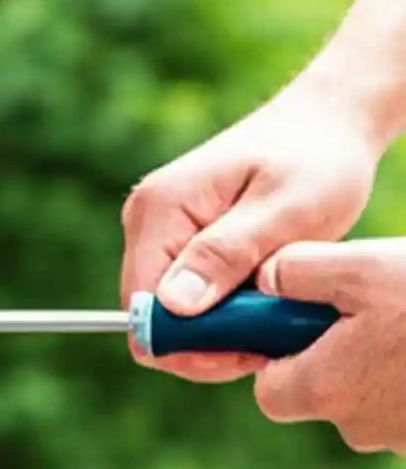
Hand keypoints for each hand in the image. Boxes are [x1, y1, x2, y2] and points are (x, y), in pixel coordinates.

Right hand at [120, 92, 379, 381]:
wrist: (324, 123)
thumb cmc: (315, 160)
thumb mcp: (284, 211)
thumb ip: (226, 254)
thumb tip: (172, 305)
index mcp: (160, 209)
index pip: (143, 306)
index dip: (189, 343)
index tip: (250, 346)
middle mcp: (145, 218)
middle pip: (151, 314)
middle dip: (205, 339)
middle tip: (268, 336)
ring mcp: (157, 227)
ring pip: (169, 309)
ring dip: (217, 327)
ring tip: (271, 316)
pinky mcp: (176, 236)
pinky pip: (184, 293)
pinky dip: (220, 309)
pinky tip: (259, 300)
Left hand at [254, 239, 405, 453]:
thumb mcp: (359, 265)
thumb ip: (296, 271)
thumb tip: (264, 280)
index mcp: (327, 388)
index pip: (269, 392)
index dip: (276, 356)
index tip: (296, 321)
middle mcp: (363, 426)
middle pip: (324, 395)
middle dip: (334, 355)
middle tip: (363, 310)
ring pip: (372, 400)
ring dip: (380, 363)